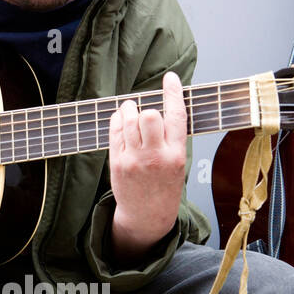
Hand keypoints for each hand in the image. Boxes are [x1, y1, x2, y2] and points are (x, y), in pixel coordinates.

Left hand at [109, 71, 186, 262]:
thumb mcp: (177, 163)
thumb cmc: (164, 185)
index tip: (171, 78)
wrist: (147, 215)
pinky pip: (115, 131)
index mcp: (176, 155)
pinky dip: (117, 121)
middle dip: (147, 109)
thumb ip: (171, 137)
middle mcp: (155, 157)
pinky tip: (121, 122)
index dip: (173, 93)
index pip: (176, 116)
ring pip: (128, 120)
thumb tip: (162, 106)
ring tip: (131, 114)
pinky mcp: (117, 163)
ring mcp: (134, 160)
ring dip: (129, 110)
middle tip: (144, 112)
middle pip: (149, 115)